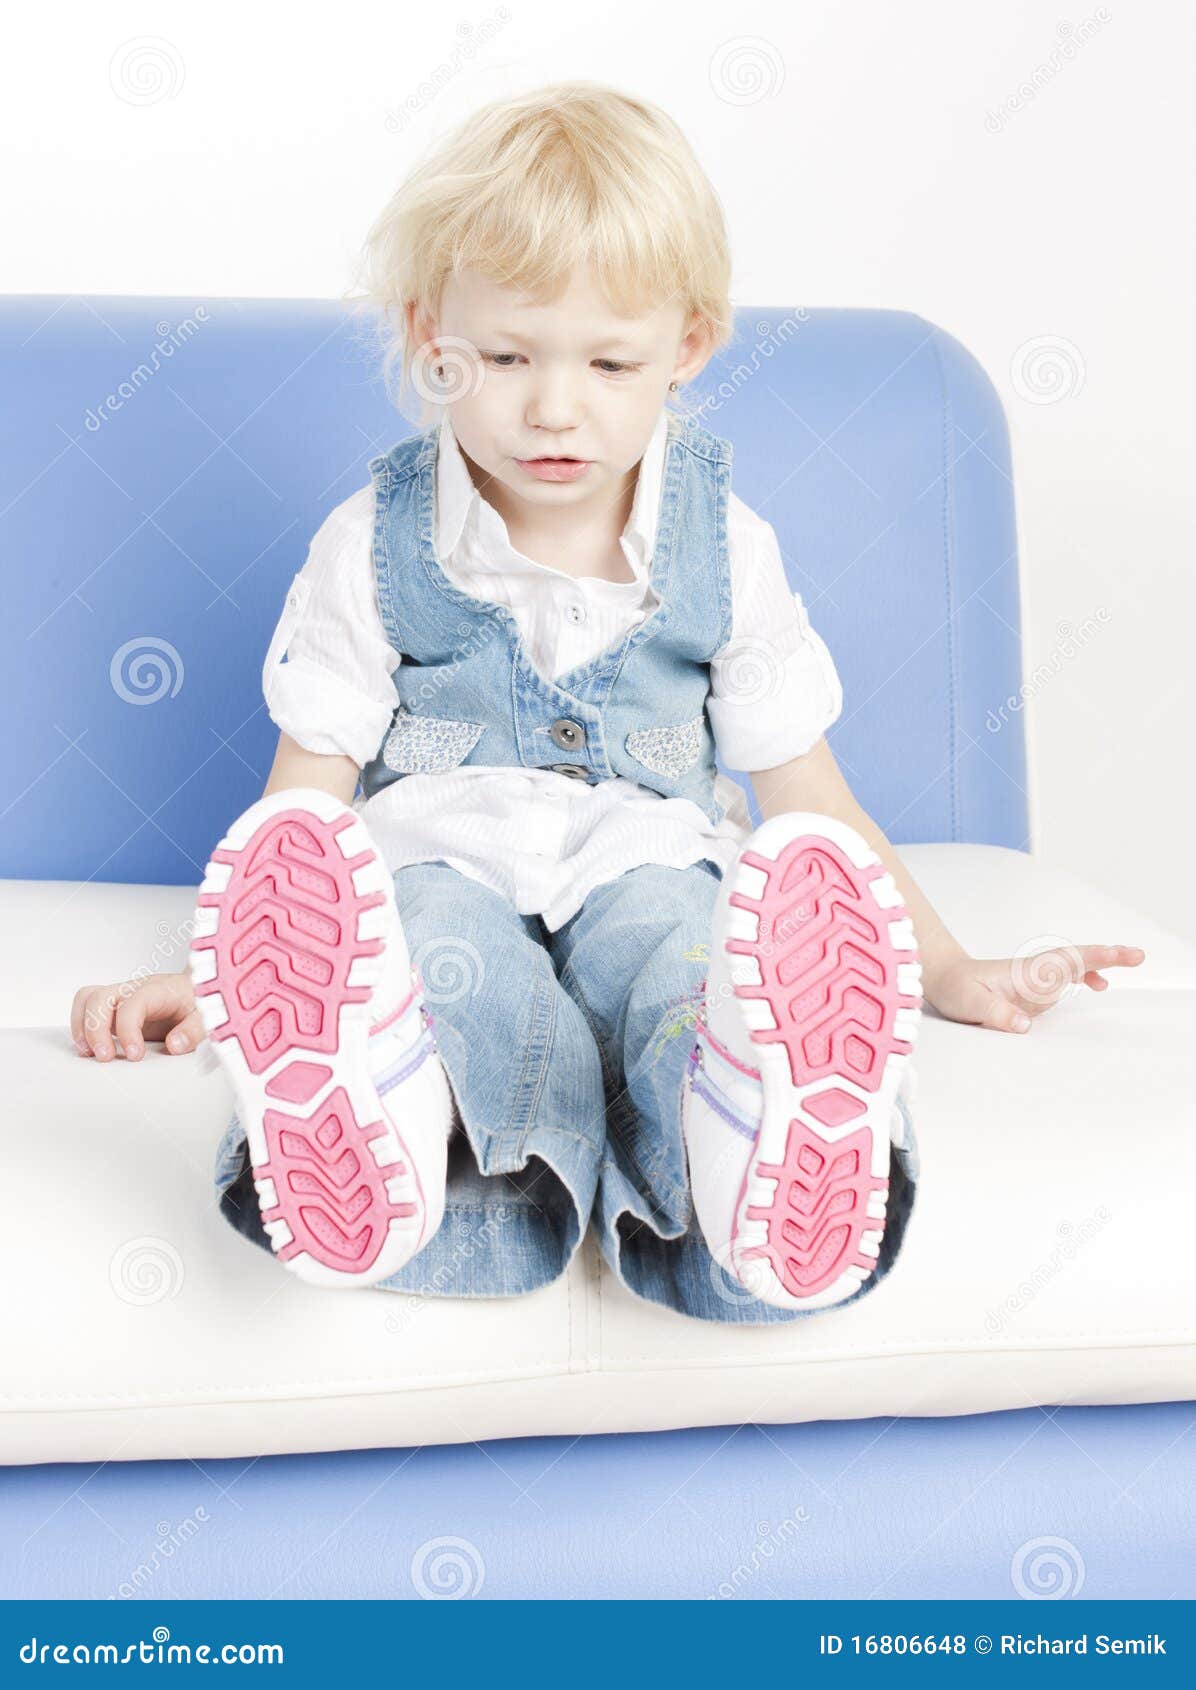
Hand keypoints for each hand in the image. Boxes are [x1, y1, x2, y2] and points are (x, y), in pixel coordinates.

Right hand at [70, 970, 205, 1060]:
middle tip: (106, 1057)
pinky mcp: (114, 1008)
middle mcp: (133, 989)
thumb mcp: (207, 1016)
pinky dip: (82, 1026)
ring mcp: (121, 997)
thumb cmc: (200, 1001)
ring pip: (88, 999)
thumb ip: (193, 1030)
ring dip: (83, 1026)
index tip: (135, 1055)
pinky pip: (88, 1008)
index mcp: (157, 989)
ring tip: (89, 1053)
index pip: (132, 1004)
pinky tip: (89, 1048)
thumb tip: (174, 1046)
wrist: (198, 989)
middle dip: (96, 1029)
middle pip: (100, 997)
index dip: (128, 1030)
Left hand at [925, 944, 1145, 1033]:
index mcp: (1026, 973)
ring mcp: (1038, 980)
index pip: (1066, 961)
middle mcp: (1037, 973)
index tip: (1118, 954)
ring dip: (1103, 964)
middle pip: (1078, 959)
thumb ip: (995, 1013)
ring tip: (1132, 962)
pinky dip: (1086, 978)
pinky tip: (1099, 987)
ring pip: (1076, 966)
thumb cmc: (955, 988)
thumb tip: (1023, 1026)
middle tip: (1138, 955)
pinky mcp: (1034, 990)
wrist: (944, 979)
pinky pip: (1067, 978)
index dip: (1094, 958)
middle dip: (1107, 956)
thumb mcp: (970, 1002)